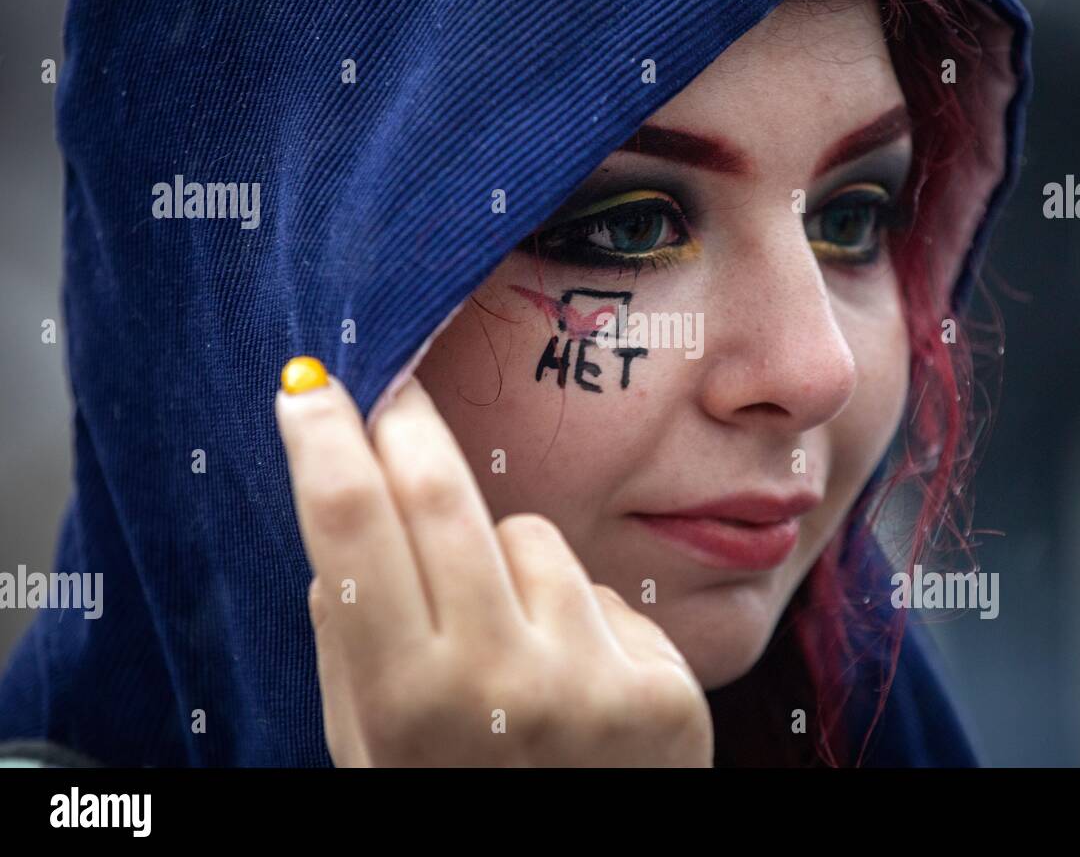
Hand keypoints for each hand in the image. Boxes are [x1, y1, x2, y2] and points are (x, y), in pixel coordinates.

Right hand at [273, 358, 713, 766]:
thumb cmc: (453, 801)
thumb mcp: (372, 752)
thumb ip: (347, 646)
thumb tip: (338, 523)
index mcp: (402, 706)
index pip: (352, 531)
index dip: (323, 444)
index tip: (307, 386)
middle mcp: (496, 688)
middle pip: (442, 497)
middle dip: (408, 427)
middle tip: (394, 390)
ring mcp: (589, 684)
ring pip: (528, 535)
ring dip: (508, 563)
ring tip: (512, 645)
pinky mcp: (663, 687)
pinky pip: (598, 588)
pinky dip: (578, 616)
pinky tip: (578, 678)